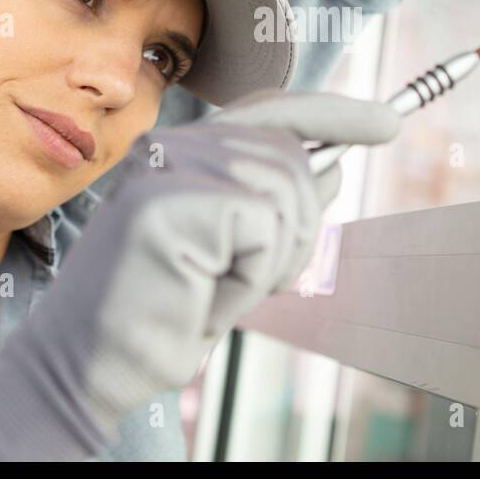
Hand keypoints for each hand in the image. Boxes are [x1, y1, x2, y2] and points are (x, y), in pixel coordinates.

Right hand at [0, 90, 398, 460]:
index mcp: (185, 152)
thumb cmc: (159, 316)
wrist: (90, 368)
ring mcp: (168, 168)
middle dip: (300, 226)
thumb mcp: (234, 255)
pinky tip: (209, 294)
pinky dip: (252, 274)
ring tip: (220, 289)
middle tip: (258, 279)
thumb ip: (275, 206)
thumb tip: (334, 166)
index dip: (336, 112)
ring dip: (272, 258)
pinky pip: (263, 225)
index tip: (389, 122)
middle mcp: (174, 147)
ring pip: (285, 190)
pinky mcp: (169, 201)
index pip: (274, 110)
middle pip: (292, 154)